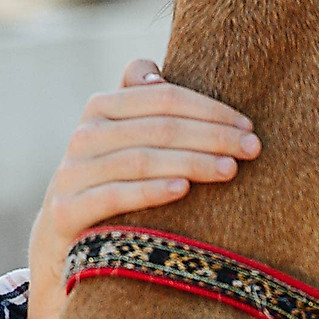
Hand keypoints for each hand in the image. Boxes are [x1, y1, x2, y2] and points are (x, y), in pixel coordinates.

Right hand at [25, 58, 261, 318]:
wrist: (66, 248)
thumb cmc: (115, 189)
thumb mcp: (126, 145)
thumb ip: (140, 106)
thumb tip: (156, 70)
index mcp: (103, 110)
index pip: (163, 97)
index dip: (209, 109)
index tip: (248, 127)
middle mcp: (85, 136)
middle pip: (159, 126)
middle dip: (212, 135)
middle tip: (252, 148)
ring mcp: (72, 173)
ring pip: (140, 158)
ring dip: (190, 162)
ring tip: (230, 170)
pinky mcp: (66, 211)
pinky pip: (113, 195)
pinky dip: (149, 190)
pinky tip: (183, 189)